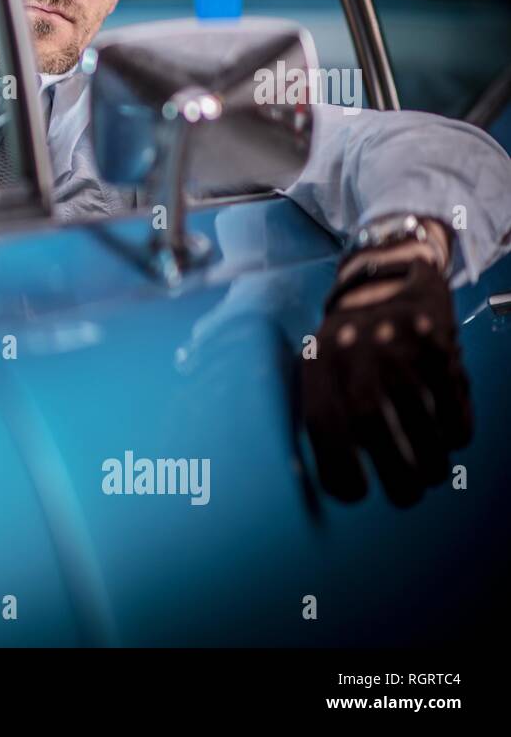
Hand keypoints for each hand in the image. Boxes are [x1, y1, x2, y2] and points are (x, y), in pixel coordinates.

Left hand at [301, 228, 471, 506]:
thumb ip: (323, 410)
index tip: (354, 494)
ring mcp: (401, 345)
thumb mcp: (319, 365)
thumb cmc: (348, 339)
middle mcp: (355, 348)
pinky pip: (454, 405)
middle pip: (371, 419)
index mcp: (318, 359)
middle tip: (404, 495)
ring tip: (429, 478)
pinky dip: (454, 434)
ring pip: (419, 418)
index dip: (338, 468)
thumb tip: (326, 479)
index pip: (323, 421)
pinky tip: (448, 442)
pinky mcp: (441, 347)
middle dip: (392, 471)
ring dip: (429, 462)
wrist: (389, 277)